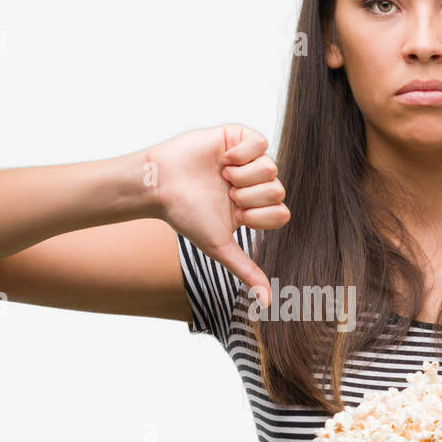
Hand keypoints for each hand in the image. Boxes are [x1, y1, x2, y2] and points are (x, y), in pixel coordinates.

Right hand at [147, 124, 289, 307]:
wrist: (161, 186)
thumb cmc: (186, 216)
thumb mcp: (220, 246)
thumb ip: (246, 270)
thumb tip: (268, 304)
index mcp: (253, 208)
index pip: (281, 213)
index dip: (260, 215)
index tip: (236, 215)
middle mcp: (253, 185)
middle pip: (278, 190)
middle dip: (249, 196)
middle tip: (226, 194)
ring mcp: (247, 160)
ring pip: (271, 167)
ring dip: (243, 175)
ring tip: (221, 176)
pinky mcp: (237, 137)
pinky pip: (261, 142)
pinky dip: (243, 153)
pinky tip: (223, 159)